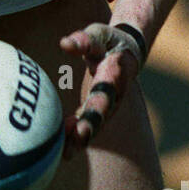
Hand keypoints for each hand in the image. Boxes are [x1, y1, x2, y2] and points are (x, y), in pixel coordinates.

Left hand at [59, 23, 143, 156]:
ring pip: (93, 127)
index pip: (102, 98)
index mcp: (114, 77)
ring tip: (62, 155)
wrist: (128, 52)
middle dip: (84, 135)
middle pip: (98, 119)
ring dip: (78, 141)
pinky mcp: (98, 110)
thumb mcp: (98, 34)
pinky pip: (87, 125)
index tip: (80, 129)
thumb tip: (64, 43)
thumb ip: (84, 40)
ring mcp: (108, 106)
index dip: (92, 115)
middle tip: (69, 150)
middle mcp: (113, 96)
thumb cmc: (108, 41)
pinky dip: (75, 137)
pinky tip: (60, 150)